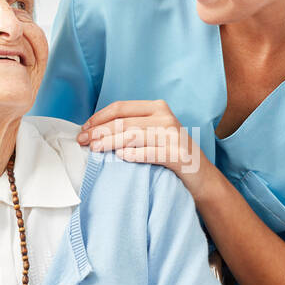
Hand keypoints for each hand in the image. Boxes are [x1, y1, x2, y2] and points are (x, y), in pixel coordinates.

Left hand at [77, 100, 215, 196]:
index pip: (120, 108)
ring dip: (110, 142)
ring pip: (133, 136)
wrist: (202, 177)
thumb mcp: (154, 133)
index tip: (83, 129)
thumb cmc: (171, 154)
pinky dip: (134, 154)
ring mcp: (173, 136)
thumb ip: (132, 127)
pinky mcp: (178, 155)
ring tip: (95, 149)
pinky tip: (121, 157)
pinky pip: (151, 153)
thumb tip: (95, 130)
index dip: (99, 118)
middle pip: (124, 122)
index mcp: (157, 108)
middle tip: (83, 142)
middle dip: (99, 131)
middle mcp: (166, 118)